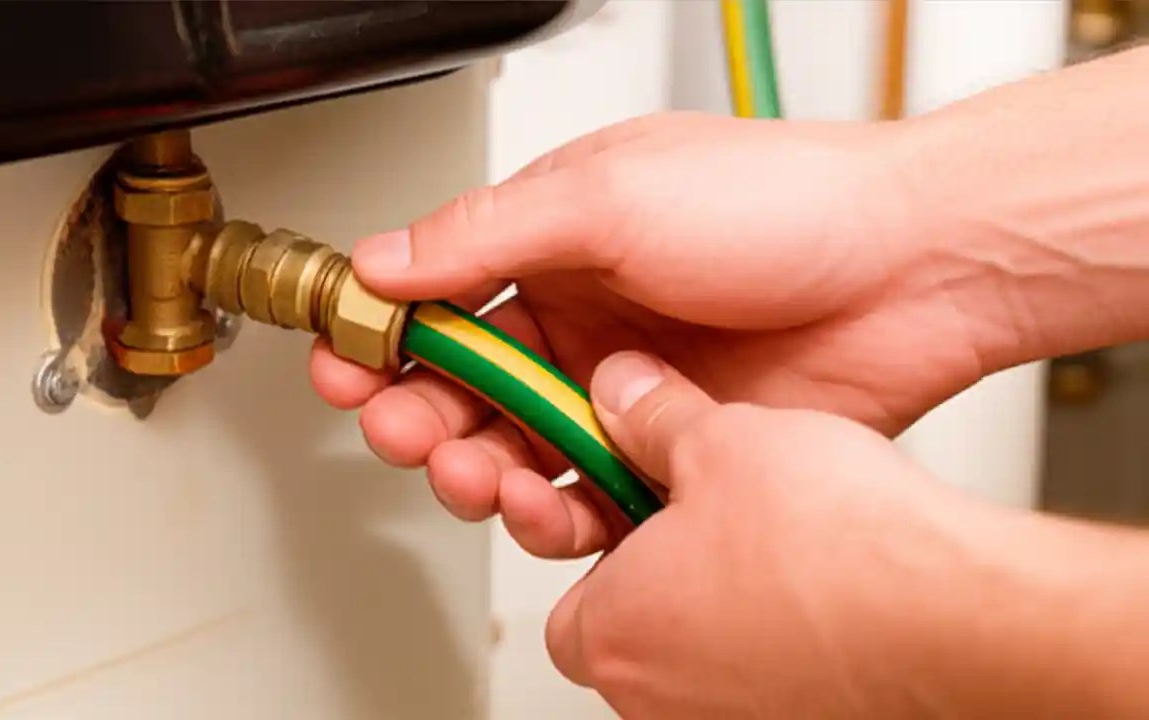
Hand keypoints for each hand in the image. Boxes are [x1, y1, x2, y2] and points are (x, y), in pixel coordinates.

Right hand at [309, 112, 997, 554]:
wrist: (913, 267)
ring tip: (481, 477)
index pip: (435, 295)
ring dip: (482, 473)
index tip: (348, 360)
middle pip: (463, 388)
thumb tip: (385, 259)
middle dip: (419, 417)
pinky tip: (556, 507)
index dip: (382, 332)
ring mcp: (623, 389)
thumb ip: (487, 233)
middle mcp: (582, 319)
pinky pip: (590, 497)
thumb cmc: (784, 203)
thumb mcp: (611, 195)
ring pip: (518, 452)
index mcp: (554, 244)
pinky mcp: (669, 449)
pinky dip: (561, 514)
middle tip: (405, 431)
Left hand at [542, 350, 988, 717]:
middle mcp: (658, 699)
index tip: (633, 505)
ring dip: (725, 607)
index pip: (565, 602)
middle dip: (664, 576)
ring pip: (702, 658)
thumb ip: (652, 417)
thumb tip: (622, 393)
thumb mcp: (724, 440)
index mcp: (614, 631)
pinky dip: (782, 641)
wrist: (963, 621)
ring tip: (780, 548)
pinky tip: (824, 590)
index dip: (601, 546)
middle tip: (713, 522)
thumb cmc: (843, 551)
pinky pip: (767, 682)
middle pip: (634, 633)